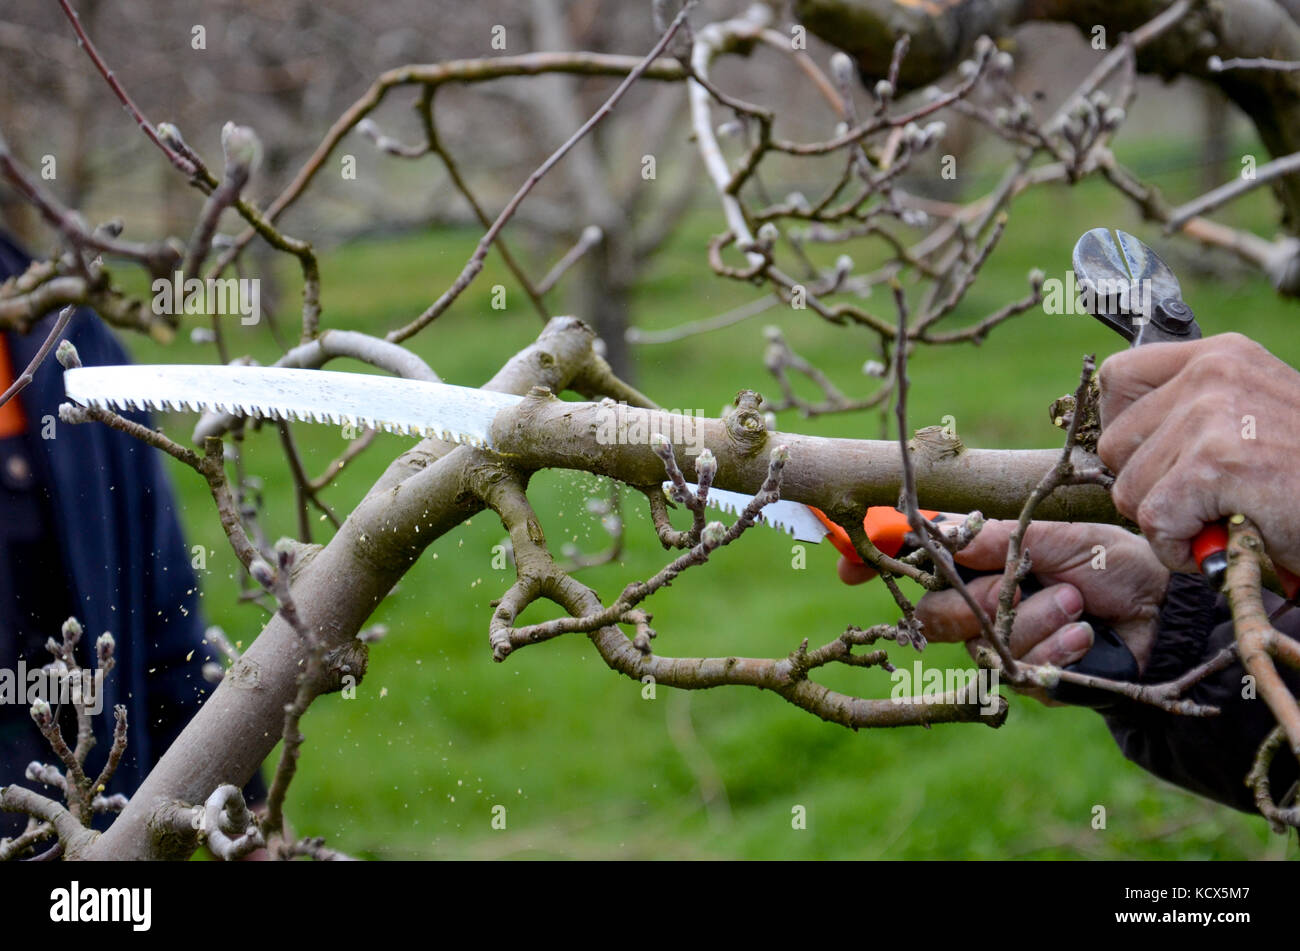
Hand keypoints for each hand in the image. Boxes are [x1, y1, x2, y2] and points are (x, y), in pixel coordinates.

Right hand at [895, 520, 1168, 699]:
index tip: (847, 562)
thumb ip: (993, 539)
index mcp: (977, 561)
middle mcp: (977, 603)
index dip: (874, 562)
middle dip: (982, 596)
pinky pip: (1015, 667)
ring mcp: (997, 644)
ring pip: (976, 639)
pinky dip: (1053, 646)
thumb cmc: (1113, 565)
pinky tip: (1083, 634)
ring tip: (1077, 601)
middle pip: (933, 612)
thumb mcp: (1054, 537)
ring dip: (1030, 617)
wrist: (1165, 617)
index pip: (912, 563)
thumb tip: (936, 532)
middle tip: (1027, 579)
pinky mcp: (1023, 680)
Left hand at [1097, 332, 1299, 576]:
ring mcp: (1211, 415)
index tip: (1154, 459)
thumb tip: (1110, 447)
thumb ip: (1190, 414)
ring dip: (1168, 522)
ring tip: (1222, 517)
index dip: (1123, 430)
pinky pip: (1154, 521)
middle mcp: (1212, 373)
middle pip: (1114, 444)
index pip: (1117, 379)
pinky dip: (1180, 548)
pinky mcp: (1215, 464)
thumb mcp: (1251, 416)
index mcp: (1219, 355)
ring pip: (1128, 489)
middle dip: (1147, 486)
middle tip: (1203, 501)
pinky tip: (1222, 537)